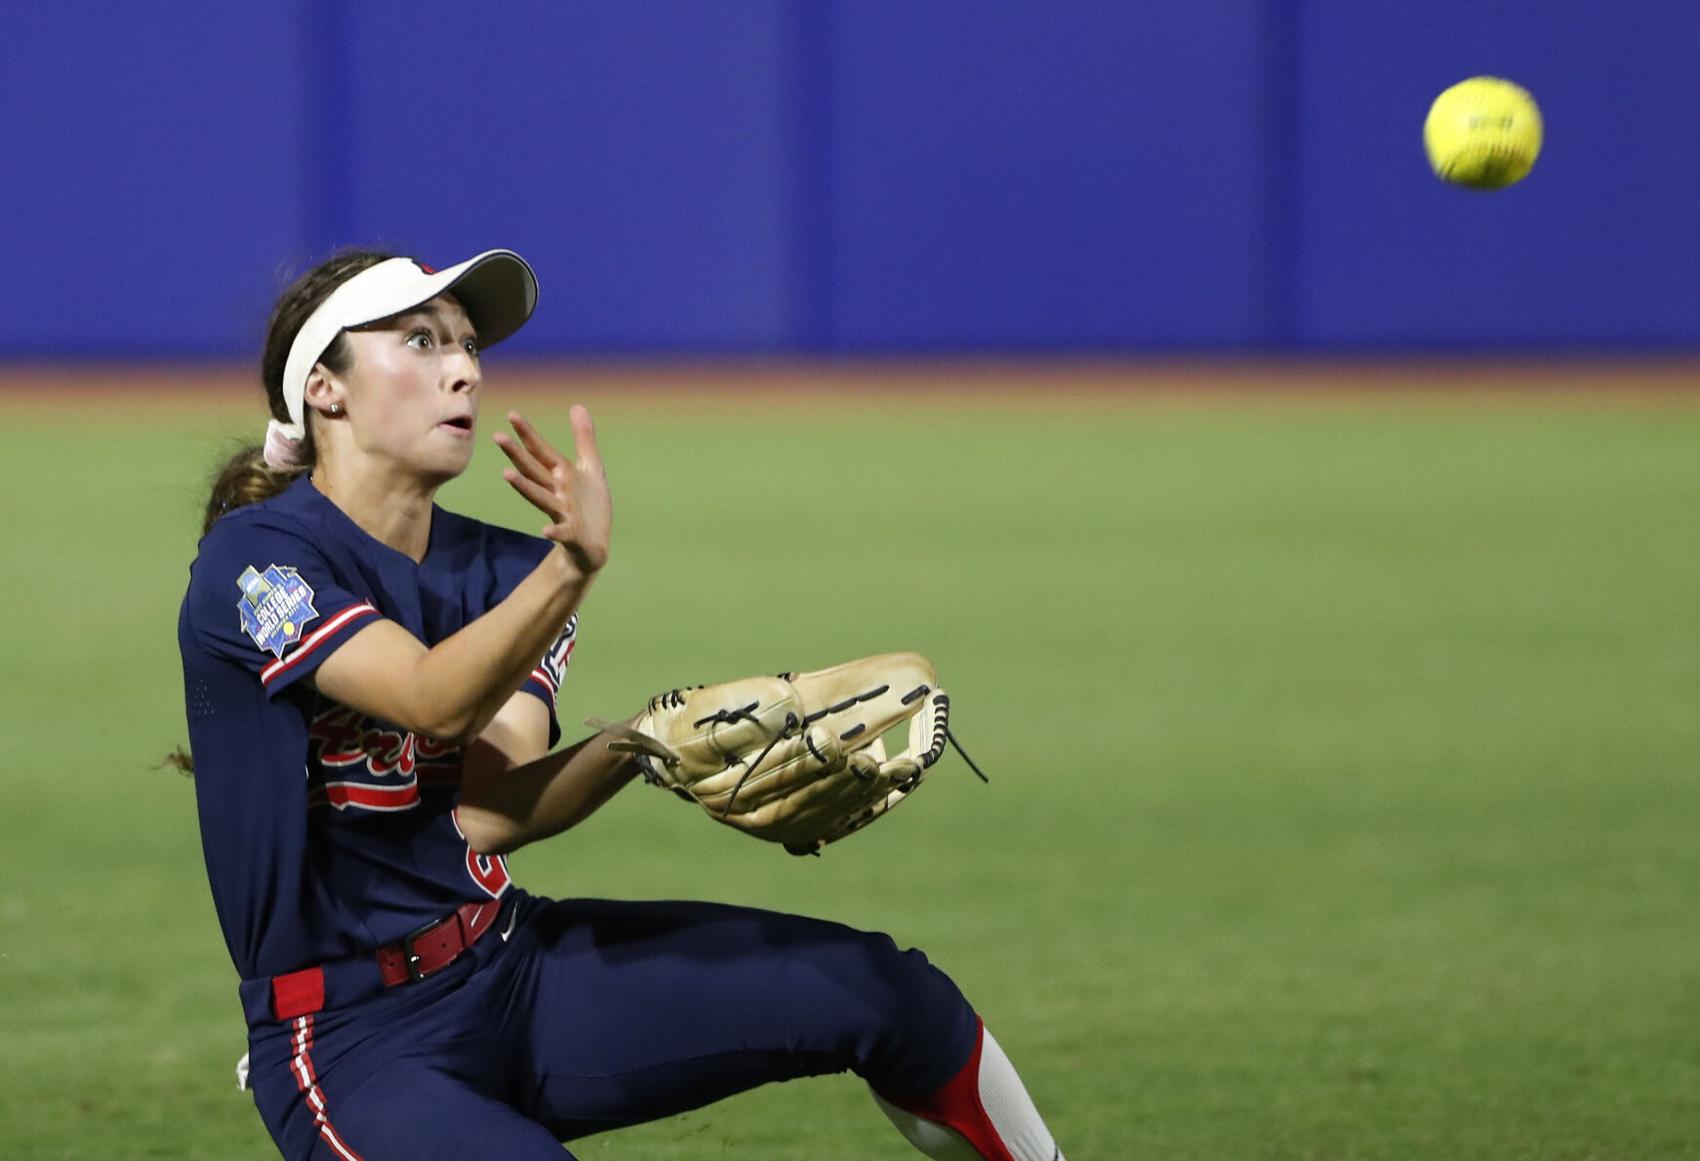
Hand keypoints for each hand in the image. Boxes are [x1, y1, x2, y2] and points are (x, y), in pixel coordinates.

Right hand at [492, 406, 611, 574]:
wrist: (593, 546)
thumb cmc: (589, 506)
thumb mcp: (591, 468)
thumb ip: (584, 438)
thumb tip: (577, 405)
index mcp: (561, 475)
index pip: (541, 451)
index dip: (528, 434)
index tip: (512, 414)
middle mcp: (556, 492)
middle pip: (534, 471)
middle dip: (517, 454)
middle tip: (497, 436)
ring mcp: (562, 513)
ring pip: (540, 498)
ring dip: (524, 487)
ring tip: (506, 474)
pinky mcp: (572, 534)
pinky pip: (562, 532)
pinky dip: (554, 531)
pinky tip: (545, 530)